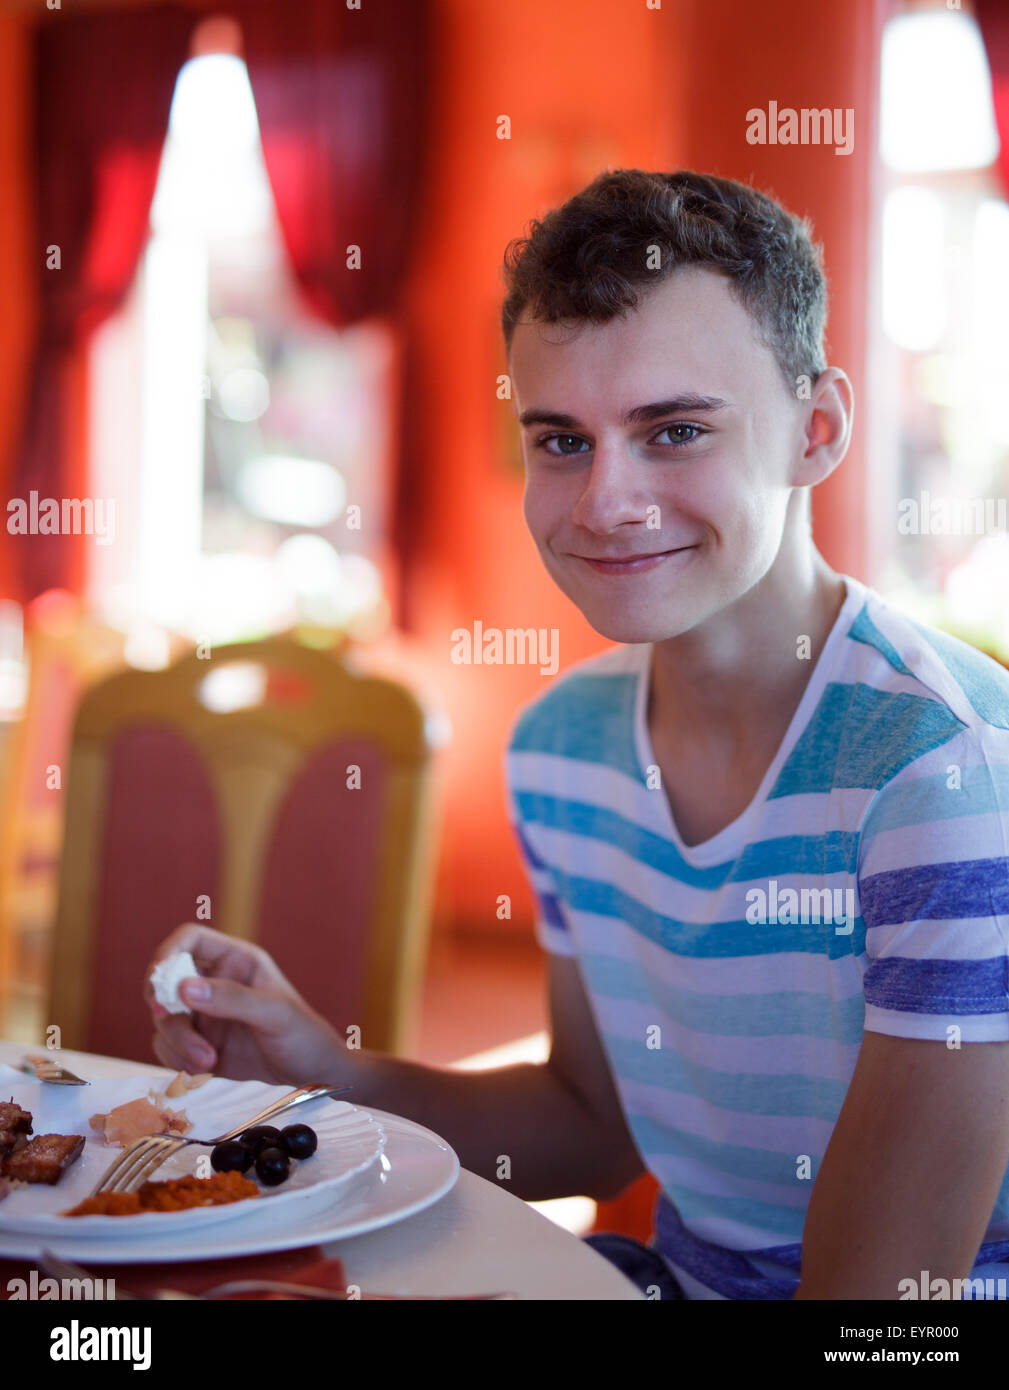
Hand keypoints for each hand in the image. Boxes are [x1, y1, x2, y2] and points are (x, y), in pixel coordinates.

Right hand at [144, 924, 345, 1085]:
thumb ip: (233, 998)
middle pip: (166, 982)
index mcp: (236, 961)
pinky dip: (177, 1060)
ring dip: (177, 1041)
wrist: (311, 1075)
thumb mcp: (275, 1013)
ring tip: (207, 1061)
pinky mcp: (198, 1045)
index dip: (168, 951)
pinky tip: (204, 1071)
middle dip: (164, 1005)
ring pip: (165, 1019)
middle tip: (166, 1018)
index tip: (159, 978)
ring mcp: (204, 1016)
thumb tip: (183, 987)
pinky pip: (168, 1047)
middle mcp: (214, 984)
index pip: (191, 939)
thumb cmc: (303, 1035)